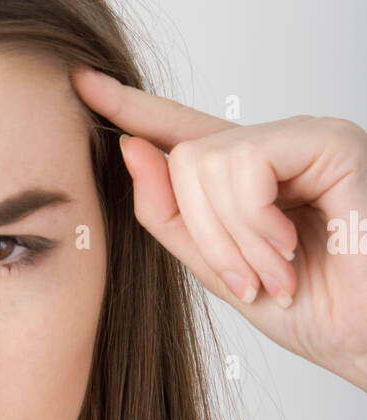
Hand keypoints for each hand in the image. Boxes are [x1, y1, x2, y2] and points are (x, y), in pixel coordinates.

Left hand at [72, 67, 366, 391]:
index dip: (130, 107)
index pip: (180, 130)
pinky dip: (256, 221)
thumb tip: (129, 148)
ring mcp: (305, 138)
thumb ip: (171, 214)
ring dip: (234, 238)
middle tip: (249, 281)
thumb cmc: (312, 310)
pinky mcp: (330, 140)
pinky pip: (246, 164)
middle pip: (183, 160)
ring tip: (277, 274)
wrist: (365, 338)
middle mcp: (276, 147)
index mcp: (248, 176)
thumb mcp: (219, 270)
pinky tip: (292, 248)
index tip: (80, 80)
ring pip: (207, 163)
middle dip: (206, 234)